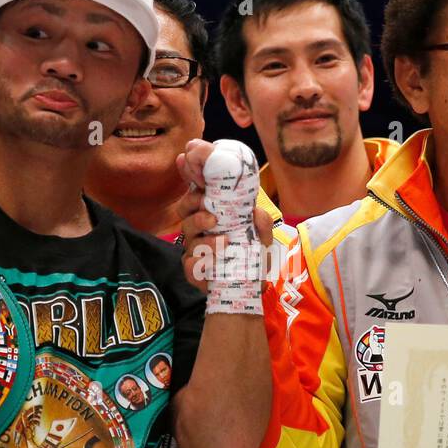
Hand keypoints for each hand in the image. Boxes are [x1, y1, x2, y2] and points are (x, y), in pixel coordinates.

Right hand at [176, 140, 271, 293]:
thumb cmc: (251, 257)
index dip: (189, 172)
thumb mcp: (263, 238)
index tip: (186, 158)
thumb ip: (262, 223)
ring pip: (187, 231)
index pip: (197, 189)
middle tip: (208, 205)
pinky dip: (202, 256)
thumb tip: (256, 211)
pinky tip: (216, 255)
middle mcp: (199, 227)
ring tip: (217, 228)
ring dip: (200, 224)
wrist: (249, 289)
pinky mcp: (193, 269)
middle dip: (193, 202)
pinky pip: (190, 260)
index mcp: (213, 212)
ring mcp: (194, 247)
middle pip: (185, 207)